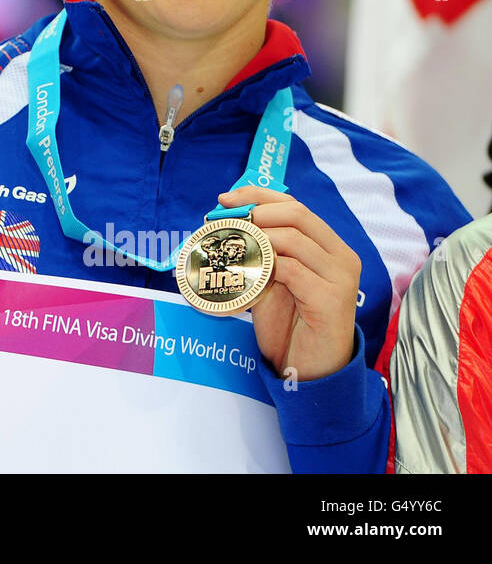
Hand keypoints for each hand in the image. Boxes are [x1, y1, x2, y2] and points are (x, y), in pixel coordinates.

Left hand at [217, 185, 360, 381]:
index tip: (225, 199)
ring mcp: (341, 277)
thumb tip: (227, 221)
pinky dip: (264, 267)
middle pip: (296, 213)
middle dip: (255, 212)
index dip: (258, 195)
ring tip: (233, 249)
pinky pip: (291, 269)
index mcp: (330, 246)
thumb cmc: (290, 323)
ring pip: (292, 238)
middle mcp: (342, 256)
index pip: (295, 204)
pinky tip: (248, 275)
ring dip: (256, 239)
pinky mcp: (331, 299)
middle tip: (227, 224)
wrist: (310, 370)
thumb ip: (262, 251)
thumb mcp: (273, 279)